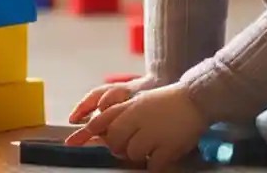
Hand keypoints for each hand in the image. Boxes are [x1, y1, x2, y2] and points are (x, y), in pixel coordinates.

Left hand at [65, 83, 207, 171]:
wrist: (195, 100)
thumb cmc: (166, 103)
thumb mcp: (139, 102)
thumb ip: (120, 114)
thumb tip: (100, 130)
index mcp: (129, 107)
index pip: (100, 121)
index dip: (85, 133)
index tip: (71, 143)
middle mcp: (137, 119)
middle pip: (114, 143)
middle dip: (119, 147)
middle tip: (133, 144)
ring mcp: (152, 133)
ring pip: (132, 155)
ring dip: (140, 155)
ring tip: (152, 146)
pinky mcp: (167, 147)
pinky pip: (152, 166)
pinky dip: (155, 165)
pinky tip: (161, 157)